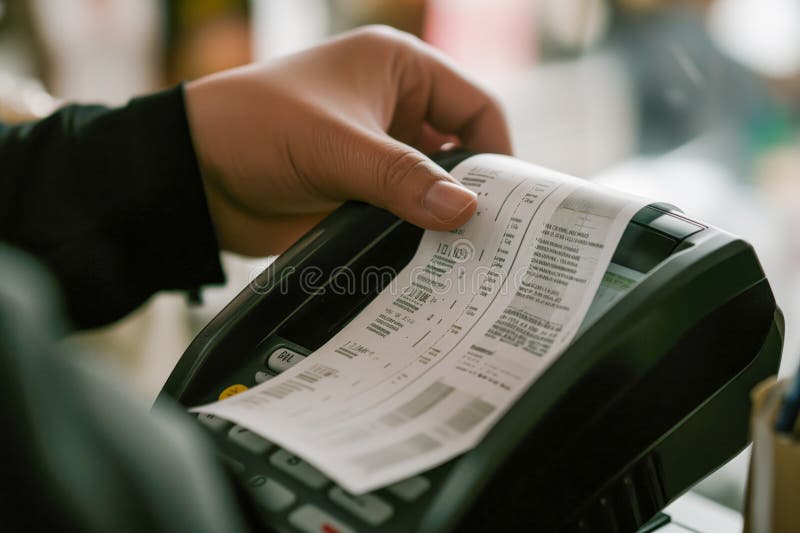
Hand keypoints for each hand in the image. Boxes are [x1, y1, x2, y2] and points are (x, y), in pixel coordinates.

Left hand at [185, 26, 511, 255]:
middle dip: (473, 189)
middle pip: (459, 149)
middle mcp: (394, 107)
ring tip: (467, 258)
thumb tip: (465, 211)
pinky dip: (416, 233)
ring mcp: (377, 151)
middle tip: (493, 238)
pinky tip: (429, 262)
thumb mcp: (337, 146)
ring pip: (431, 186)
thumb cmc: (257, 127)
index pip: (475, 106)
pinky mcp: (359, 190)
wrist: (195, 175)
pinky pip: (403, 211)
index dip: (497, 150)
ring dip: (442, 216)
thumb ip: (402, 178)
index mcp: (398, 68)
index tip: (509, 201)